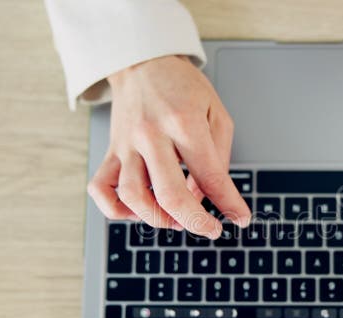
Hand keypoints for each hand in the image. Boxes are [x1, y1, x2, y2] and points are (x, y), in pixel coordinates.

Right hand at [88, 55, 250, 238]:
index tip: (241, 218)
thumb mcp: (215, 114)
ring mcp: (126, 145)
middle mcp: (151, 135)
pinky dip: (117, 210)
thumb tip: (208, 198)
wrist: (143, 63)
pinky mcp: (110, 152)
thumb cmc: (183, 89)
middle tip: (211, 230)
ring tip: (177, 219)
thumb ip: (217, 158)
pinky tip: (140, 210)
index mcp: (183, 122)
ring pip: (133, 197)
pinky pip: (102, 190)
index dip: (229, 203)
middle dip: (195, 221)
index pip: (209, 176)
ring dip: (158, 219)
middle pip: (169, 195)